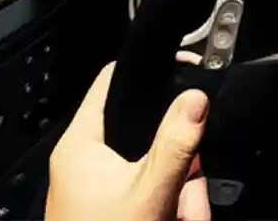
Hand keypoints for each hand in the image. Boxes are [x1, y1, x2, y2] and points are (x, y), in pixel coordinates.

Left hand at [46, 55, 211, 220]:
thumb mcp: (150, 192)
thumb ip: (176, 144)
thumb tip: (196, 98)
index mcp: (81, 144)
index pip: (114, 81)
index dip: (152, 73)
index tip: (186, 72)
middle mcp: (83, 161)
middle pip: (146, 133)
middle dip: (179, 161)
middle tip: (188, 187)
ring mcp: (94, 189)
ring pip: (153, 169)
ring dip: (178, 192)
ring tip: (182, 217)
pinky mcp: (107, 210)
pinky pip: (148, 195)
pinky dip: (167, 208)